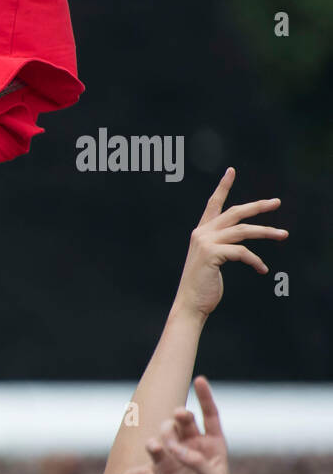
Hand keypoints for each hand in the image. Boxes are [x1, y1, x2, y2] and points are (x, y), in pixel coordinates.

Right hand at [146, 376, 230, 473]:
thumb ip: (198, 463)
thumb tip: (178, 450)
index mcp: (215, 446)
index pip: (210, 416)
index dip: (205, 397)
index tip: (199, 379)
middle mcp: (195, 447)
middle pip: (186, 421)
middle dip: (181, 416)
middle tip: (179, 416)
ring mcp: (177, 456)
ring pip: (168, 432)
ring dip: (166, 432)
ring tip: (167, 444)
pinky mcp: (161, 467)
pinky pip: (155, 450)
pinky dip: (155, 448)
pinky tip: (156, 450)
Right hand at [173, 168, 286, 319]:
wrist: (190, 303)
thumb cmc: (202, 284)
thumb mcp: (211, 259)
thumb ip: (222, 244)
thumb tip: (241, 239)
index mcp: (200, 232)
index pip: (213, 204)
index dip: (223, 186)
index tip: (231, 171)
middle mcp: (202, 233)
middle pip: (235, 212)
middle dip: (258, 206)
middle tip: (276, 202)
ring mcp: (206, 242)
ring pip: (244, 231)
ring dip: (267, 232)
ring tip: (283, 235)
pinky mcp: (212, 254)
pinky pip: (243, 252)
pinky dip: (256, 261)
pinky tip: (262, 269)